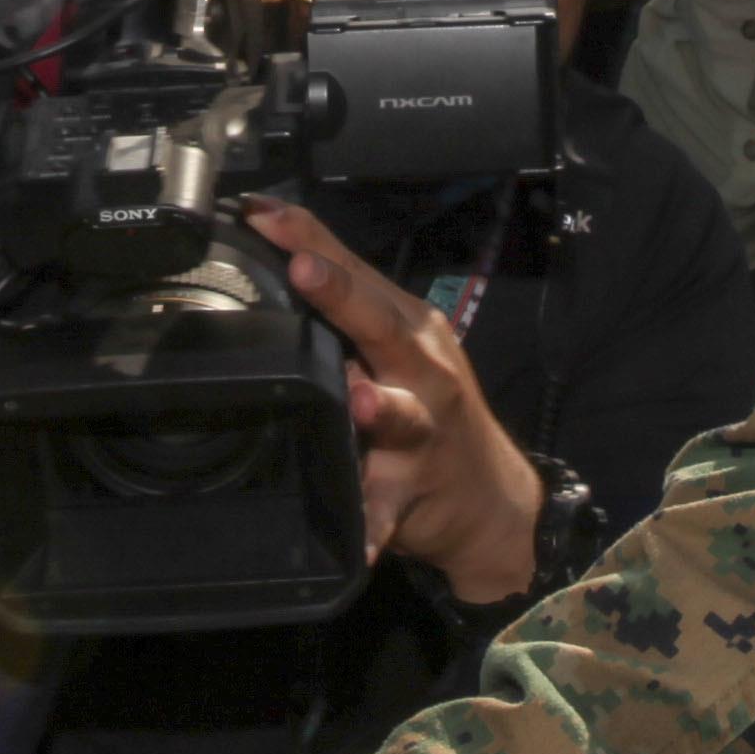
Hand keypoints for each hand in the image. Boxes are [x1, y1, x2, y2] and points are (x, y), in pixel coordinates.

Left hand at [252, 200, 541, 606]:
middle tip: (301, 268)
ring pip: (400, 416)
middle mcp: (422, 371)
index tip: (261, 211)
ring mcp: (423, 433)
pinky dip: (372, 528)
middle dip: (342, 295)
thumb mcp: (402, 345)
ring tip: (359, 400)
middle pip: (380, 324)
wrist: (493, 500)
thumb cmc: (434, 408)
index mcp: (410, 328)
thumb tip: (279, 246)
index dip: (308, 236)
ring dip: (379, 407)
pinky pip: (387, 513)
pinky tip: (358, 542)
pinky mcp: (413, 493)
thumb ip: (349, 305)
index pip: (355, 269)